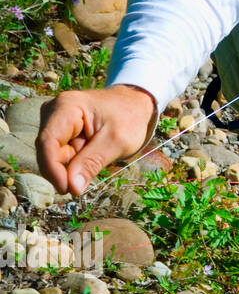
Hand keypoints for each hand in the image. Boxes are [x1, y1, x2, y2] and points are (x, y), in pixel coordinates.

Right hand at [36, 85, 156, 195]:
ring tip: (96, 163)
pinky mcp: (60, 132)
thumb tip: (72, 187)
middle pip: (48, 151)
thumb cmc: (130, 117)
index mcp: (66, 106)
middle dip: (63, 172)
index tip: (67, 189)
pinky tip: (91, 160)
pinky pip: (61, 155)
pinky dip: (74, 164)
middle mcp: (54, 112)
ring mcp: (55, 122)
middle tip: (81, 187)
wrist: (135, 104)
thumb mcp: (117, 141)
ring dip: (71, 168)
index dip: (53, 169)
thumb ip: (92, 162)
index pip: (48, 142)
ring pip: (53, 156)